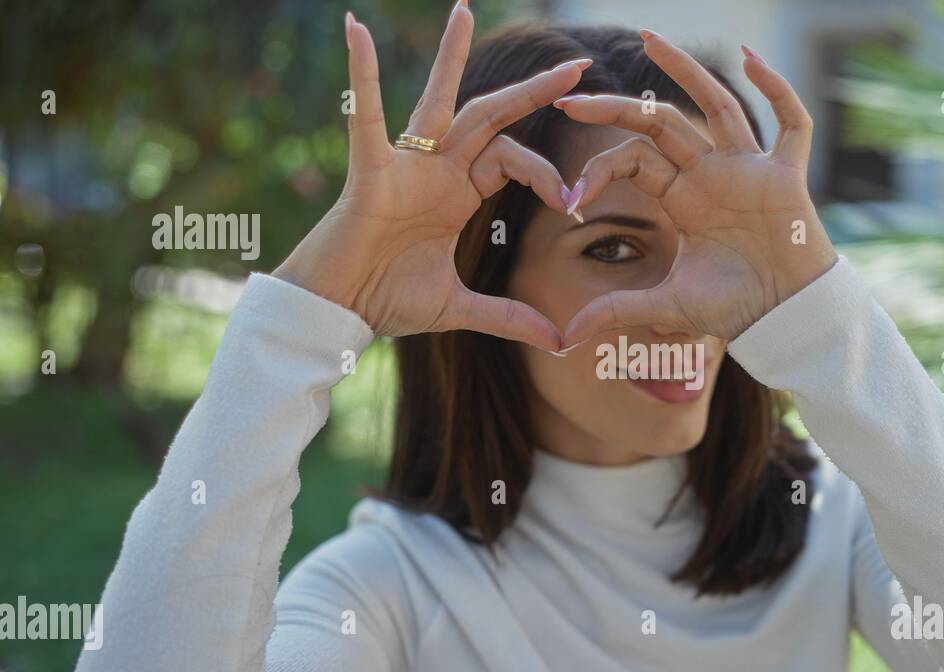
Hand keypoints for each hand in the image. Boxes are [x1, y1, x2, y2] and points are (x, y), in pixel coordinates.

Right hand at [273, 3, 587, 347]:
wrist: (338, 312)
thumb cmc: (385, 299)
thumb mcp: (460, 308)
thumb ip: (509, 316)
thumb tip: (559, 338)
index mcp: (457, 194)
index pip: (514, 161)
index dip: (549, 176)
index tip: (575, 205)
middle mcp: (436, 171)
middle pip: (491, 118)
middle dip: (534, 91)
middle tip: (578, 66)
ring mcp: (404, 167)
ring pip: (438, 102)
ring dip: (452, 56)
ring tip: (464, 10)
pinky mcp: (370, 174)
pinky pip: (365, 118)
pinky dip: (361, 76)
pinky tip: (357, 30)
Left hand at [553, 31, 838, 346]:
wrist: (784, 320)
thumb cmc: (734, 308)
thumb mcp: (667, 306)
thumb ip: (617, 311)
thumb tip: (565, 339)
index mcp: (682, 197)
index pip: (633, 161)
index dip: (599, 170)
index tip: (568, 197)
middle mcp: (712, 174)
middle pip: (660, 123)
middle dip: (615, 108)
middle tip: (570, 96)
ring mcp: (749, 170)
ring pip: (716, 105)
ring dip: (684, 70)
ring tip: (650, 37)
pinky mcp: (786, 176)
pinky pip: (789, 123)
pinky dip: (776, 88)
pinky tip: (750, 57)